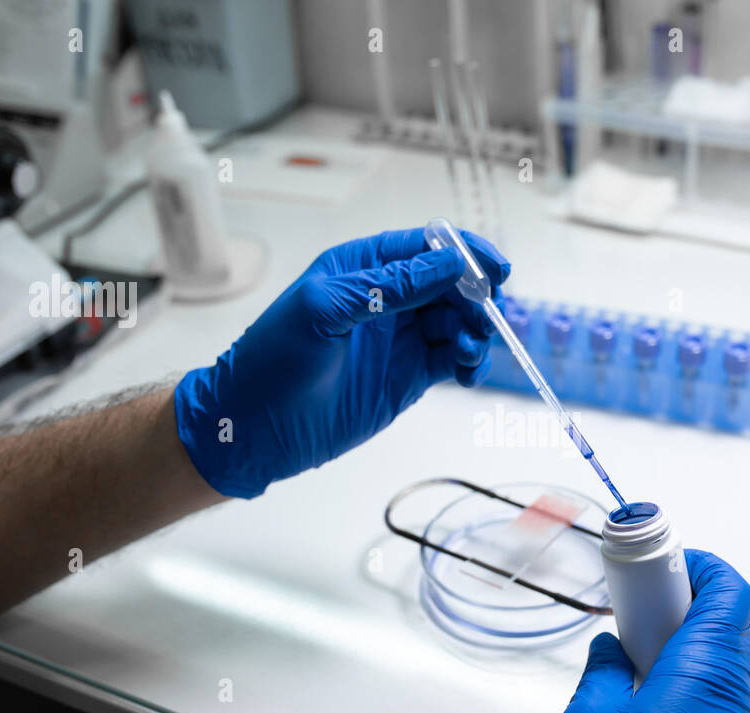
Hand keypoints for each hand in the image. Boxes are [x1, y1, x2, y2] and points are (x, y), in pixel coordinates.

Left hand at [174, 227, 509, 497]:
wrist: (256, 427)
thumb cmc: (274, 359)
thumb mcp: (325, 309)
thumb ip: (390, 285)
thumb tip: (448, 264)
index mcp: (362, 268)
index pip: (425, 247)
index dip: (464, 252)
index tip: (494, 268)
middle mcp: (387, 299)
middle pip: (451, 283)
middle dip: (475, 295)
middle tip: (486, 315)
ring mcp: (400, 339)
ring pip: (458, 322)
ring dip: (475, 331)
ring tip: (469, 352)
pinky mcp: (410, 377)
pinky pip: (454, 360)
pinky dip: (470, 363)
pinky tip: (468, 372)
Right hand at [551, 549, 749, 712]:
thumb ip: (603, 672)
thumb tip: (610, 656)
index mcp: (705, 671)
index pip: (730, 591)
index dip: (702, 565)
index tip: (666, 561)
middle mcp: (733, 697)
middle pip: (737, 620)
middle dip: (697, 596)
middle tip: (651, 599)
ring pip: (731, 660)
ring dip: (696, 638)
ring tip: (644, 648)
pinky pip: (723, 697)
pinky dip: (696, 677)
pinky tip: (653, 694)